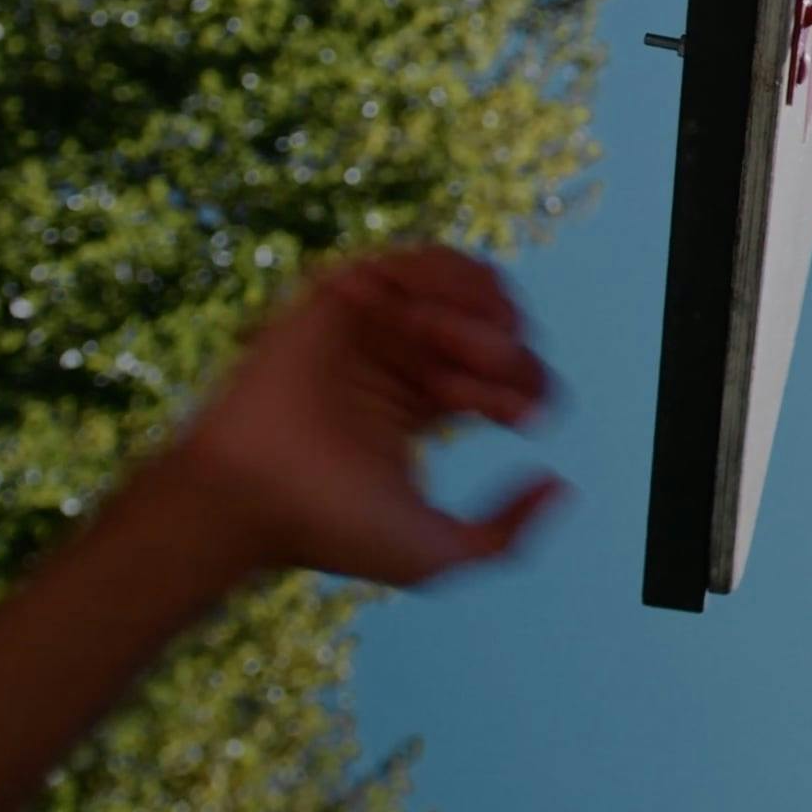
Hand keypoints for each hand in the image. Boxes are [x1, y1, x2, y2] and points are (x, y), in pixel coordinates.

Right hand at [159, 244, 566, 585]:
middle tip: (480, 394)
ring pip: (471, 283)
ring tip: (452, 352)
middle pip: (502, 323)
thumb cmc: (333, 530)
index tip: (518, 421)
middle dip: (507, 353)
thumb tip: (560, 483)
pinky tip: (428, 324)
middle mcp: (405, 354)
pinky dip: (443, 281)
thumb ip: (508, 535)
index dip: (530, 388)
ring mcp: (376, 321)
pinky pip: (421, 258)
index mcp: (428, 400)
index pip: (512, 372)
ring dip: (479, 314)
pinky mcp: (344, 294)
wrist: (251, 498)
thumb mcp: (438, 553)